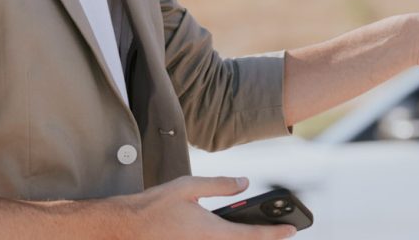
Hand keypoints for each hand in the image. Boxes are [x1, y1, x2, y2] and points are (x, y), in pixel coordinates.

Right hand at [114, 176, 297, 238]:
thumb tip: (244, 183)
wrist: (126, 228)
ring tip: (255, 229)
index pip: (251, 236)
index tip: (291, 230)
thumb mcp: (189, 186)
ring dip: (242, 238)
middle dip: (262, 237)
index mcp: (212, 232)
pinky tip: (229, 231)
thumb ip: (219, 185)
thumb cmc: (155, 206)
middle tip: (278, 229)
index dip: (274, 234)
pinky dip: (226, 239)